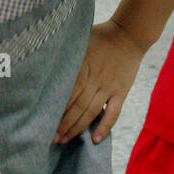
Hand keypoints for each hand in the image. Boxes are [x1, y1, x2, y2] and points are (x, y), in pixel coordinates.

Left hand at [54, 20, 144, 144]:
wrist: (129, 33)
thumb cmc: (100, 35)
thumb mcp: (80, 40)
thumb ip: (67, 54)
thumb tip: (46, 59)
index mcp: (83, 67)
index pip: (67, 93)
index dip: (56, 109)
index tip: (43, 120)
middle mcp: (95, 80)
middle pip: (77, 106)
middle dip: (62, 124)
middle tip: (50, 138)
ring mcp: (109, 87)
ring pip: (91, 112)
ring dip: (77, 128)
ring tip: (64, 140)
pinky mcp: (121, 92)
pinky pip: (113, 113)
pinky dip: (105, 127)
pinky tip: (95, 140)